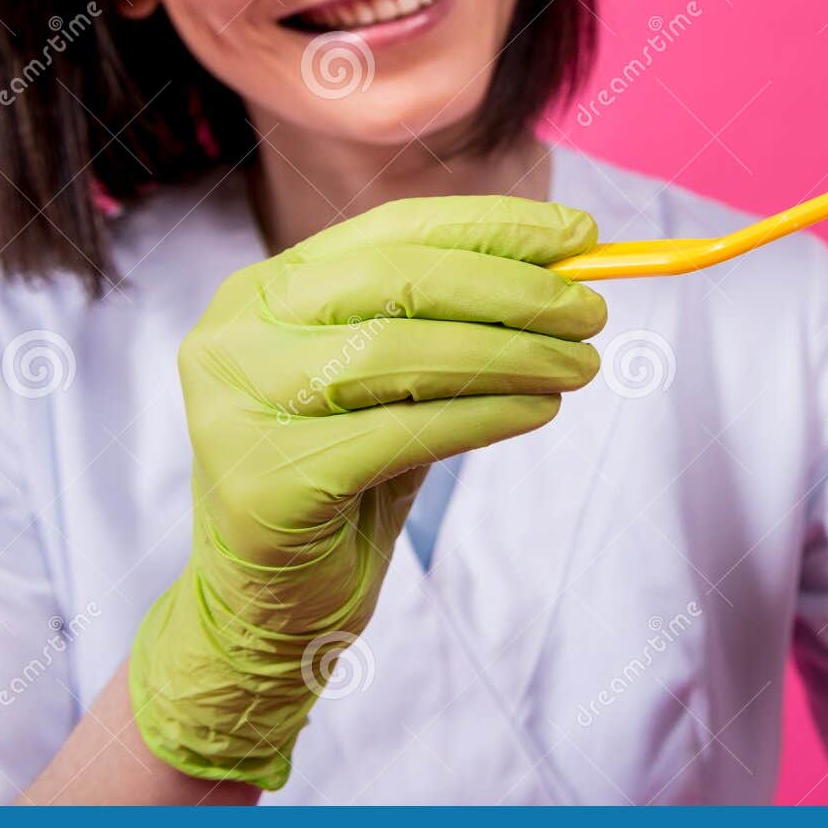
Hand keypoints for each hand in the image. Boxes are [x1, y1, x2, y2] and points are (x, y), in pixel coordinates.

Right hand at [130, 196, 605, 788]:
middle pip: (396, 280)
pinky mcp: (261, 483)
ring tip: (579, 367)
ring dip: (509, 354)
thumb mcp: (402, 381)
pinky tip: (538, 412)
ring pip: (396, 354)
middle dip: (512, 289)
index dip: (495, 225)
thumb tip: (572, 265)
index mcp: (266, 289)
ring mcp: (235, 407)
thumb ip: (460, 320)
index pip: (394, 229)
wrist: (274, 602)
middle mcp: (234, 334)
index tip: (582, 231)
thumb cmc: (350, 475)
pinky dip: (484, 417)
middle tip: (592, 311)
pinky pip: (398, 433)